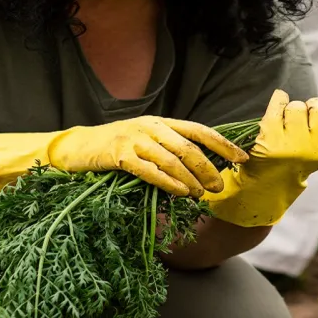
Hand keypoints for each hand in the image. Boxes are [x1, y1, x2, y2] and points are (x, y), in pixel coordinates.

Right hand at [48, 116, 249, 197]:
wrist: (75, 147)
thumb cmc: (114, 149)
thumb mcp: (144, 142)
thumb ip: (168, 150)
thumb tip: (200, 170)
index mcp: (160, 123)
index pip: (199, 131)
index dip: (223, 144)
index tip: (242, 158)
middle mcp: (150, 127)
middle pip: (188, 147)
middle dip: (208, 168)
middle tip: (219, 186)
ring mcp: (134, 140)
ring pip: (171, 159)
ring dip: (190, 178)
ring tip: (201, 194)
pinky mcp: (119, 155)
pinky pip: (149, 170)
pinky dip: (167, 182)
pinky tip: (180, 192)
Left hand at [201, 77, 317, 226]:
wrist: (274, 177)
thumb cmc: (304, 152)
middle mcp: (317, 150)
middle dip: (313, 108)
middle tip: (305, 128)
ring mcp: (292, 145)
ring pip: (297, 105)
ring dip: (292, 110)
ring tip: (289, 130)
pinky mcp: (270, 139)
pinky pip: (279, 102)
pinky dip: (278, 102)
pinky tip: (277, 118)